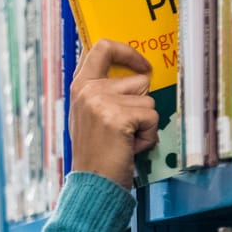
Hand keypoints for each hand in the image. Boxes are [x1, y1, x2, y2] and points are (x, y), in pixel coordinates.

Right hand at [68, 39, 156, 189]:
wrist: (91, 184)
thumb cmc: (96, 153)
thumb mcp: (89, 115)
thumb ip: (103, 92)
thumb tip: (134, 74)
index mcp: (80, 86)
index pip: (102, 48)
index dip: (127, 51)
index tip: (141, 65)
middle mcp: (88, 90)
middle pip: (138, 79)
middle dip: (141, 104)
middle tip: (126, 127)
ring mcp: (102, 102)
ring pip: (148, 100)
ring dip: (144, 123)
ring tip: (125, 139)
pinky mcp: (118, 117)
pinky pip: (151, 117)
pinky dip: (147, 136)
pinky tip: (130, 147)